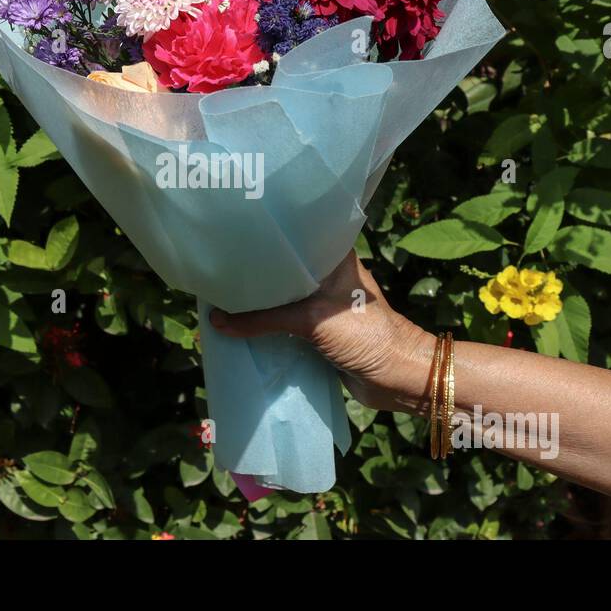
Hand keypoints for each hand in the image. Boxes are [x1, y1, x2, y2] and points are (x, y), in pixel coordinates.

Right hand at [208, 251, 435, 412]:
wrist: (394, 377)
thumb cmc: (362, 334)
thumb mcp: (310, 319)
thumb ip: (262, 319)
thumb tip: (216, 320)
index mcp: (334, 257)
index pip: (295, 237)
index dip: (267, 237)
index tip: (234, 233)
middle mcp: (328, 275)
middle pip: (285, 269)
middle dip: (257, 272)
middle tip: (220, 264)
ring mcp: (323, 303)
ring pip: (284, 297)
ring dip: (260, 300)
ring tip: (223, 291)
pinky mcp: (318, 329)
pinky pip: (285, 322)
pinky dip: (266, 323)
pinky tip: (240, 321)